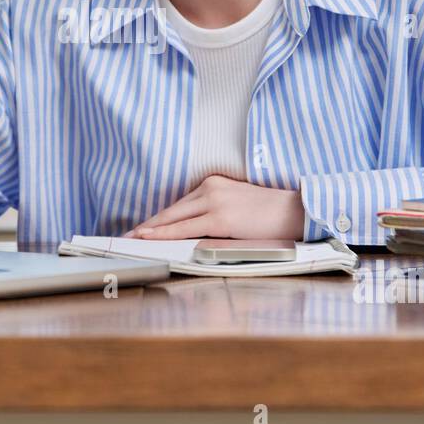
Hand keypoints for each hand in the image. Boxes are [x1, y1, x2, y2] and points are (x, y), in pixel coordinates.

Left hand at [127, 175, 305, 239]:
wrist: (297, 212)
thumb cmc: (270, 215)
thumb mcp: (236, 207)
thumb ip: (214, 213)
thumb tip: (190, 232)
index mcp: (213, 184)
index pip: (178, 205)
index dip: (157, 219)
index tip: (140, 228)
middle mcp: (210, 188)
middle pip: (170, 210)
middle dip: (147, 225)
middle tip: (126, 236)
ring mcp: (215, 201)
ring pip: (173, 218)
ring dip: (150, 230)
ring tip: (131, 240)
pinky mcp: (221, 217)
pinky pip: (185, 228)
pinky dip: (164, 234)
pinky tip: (149, 238)